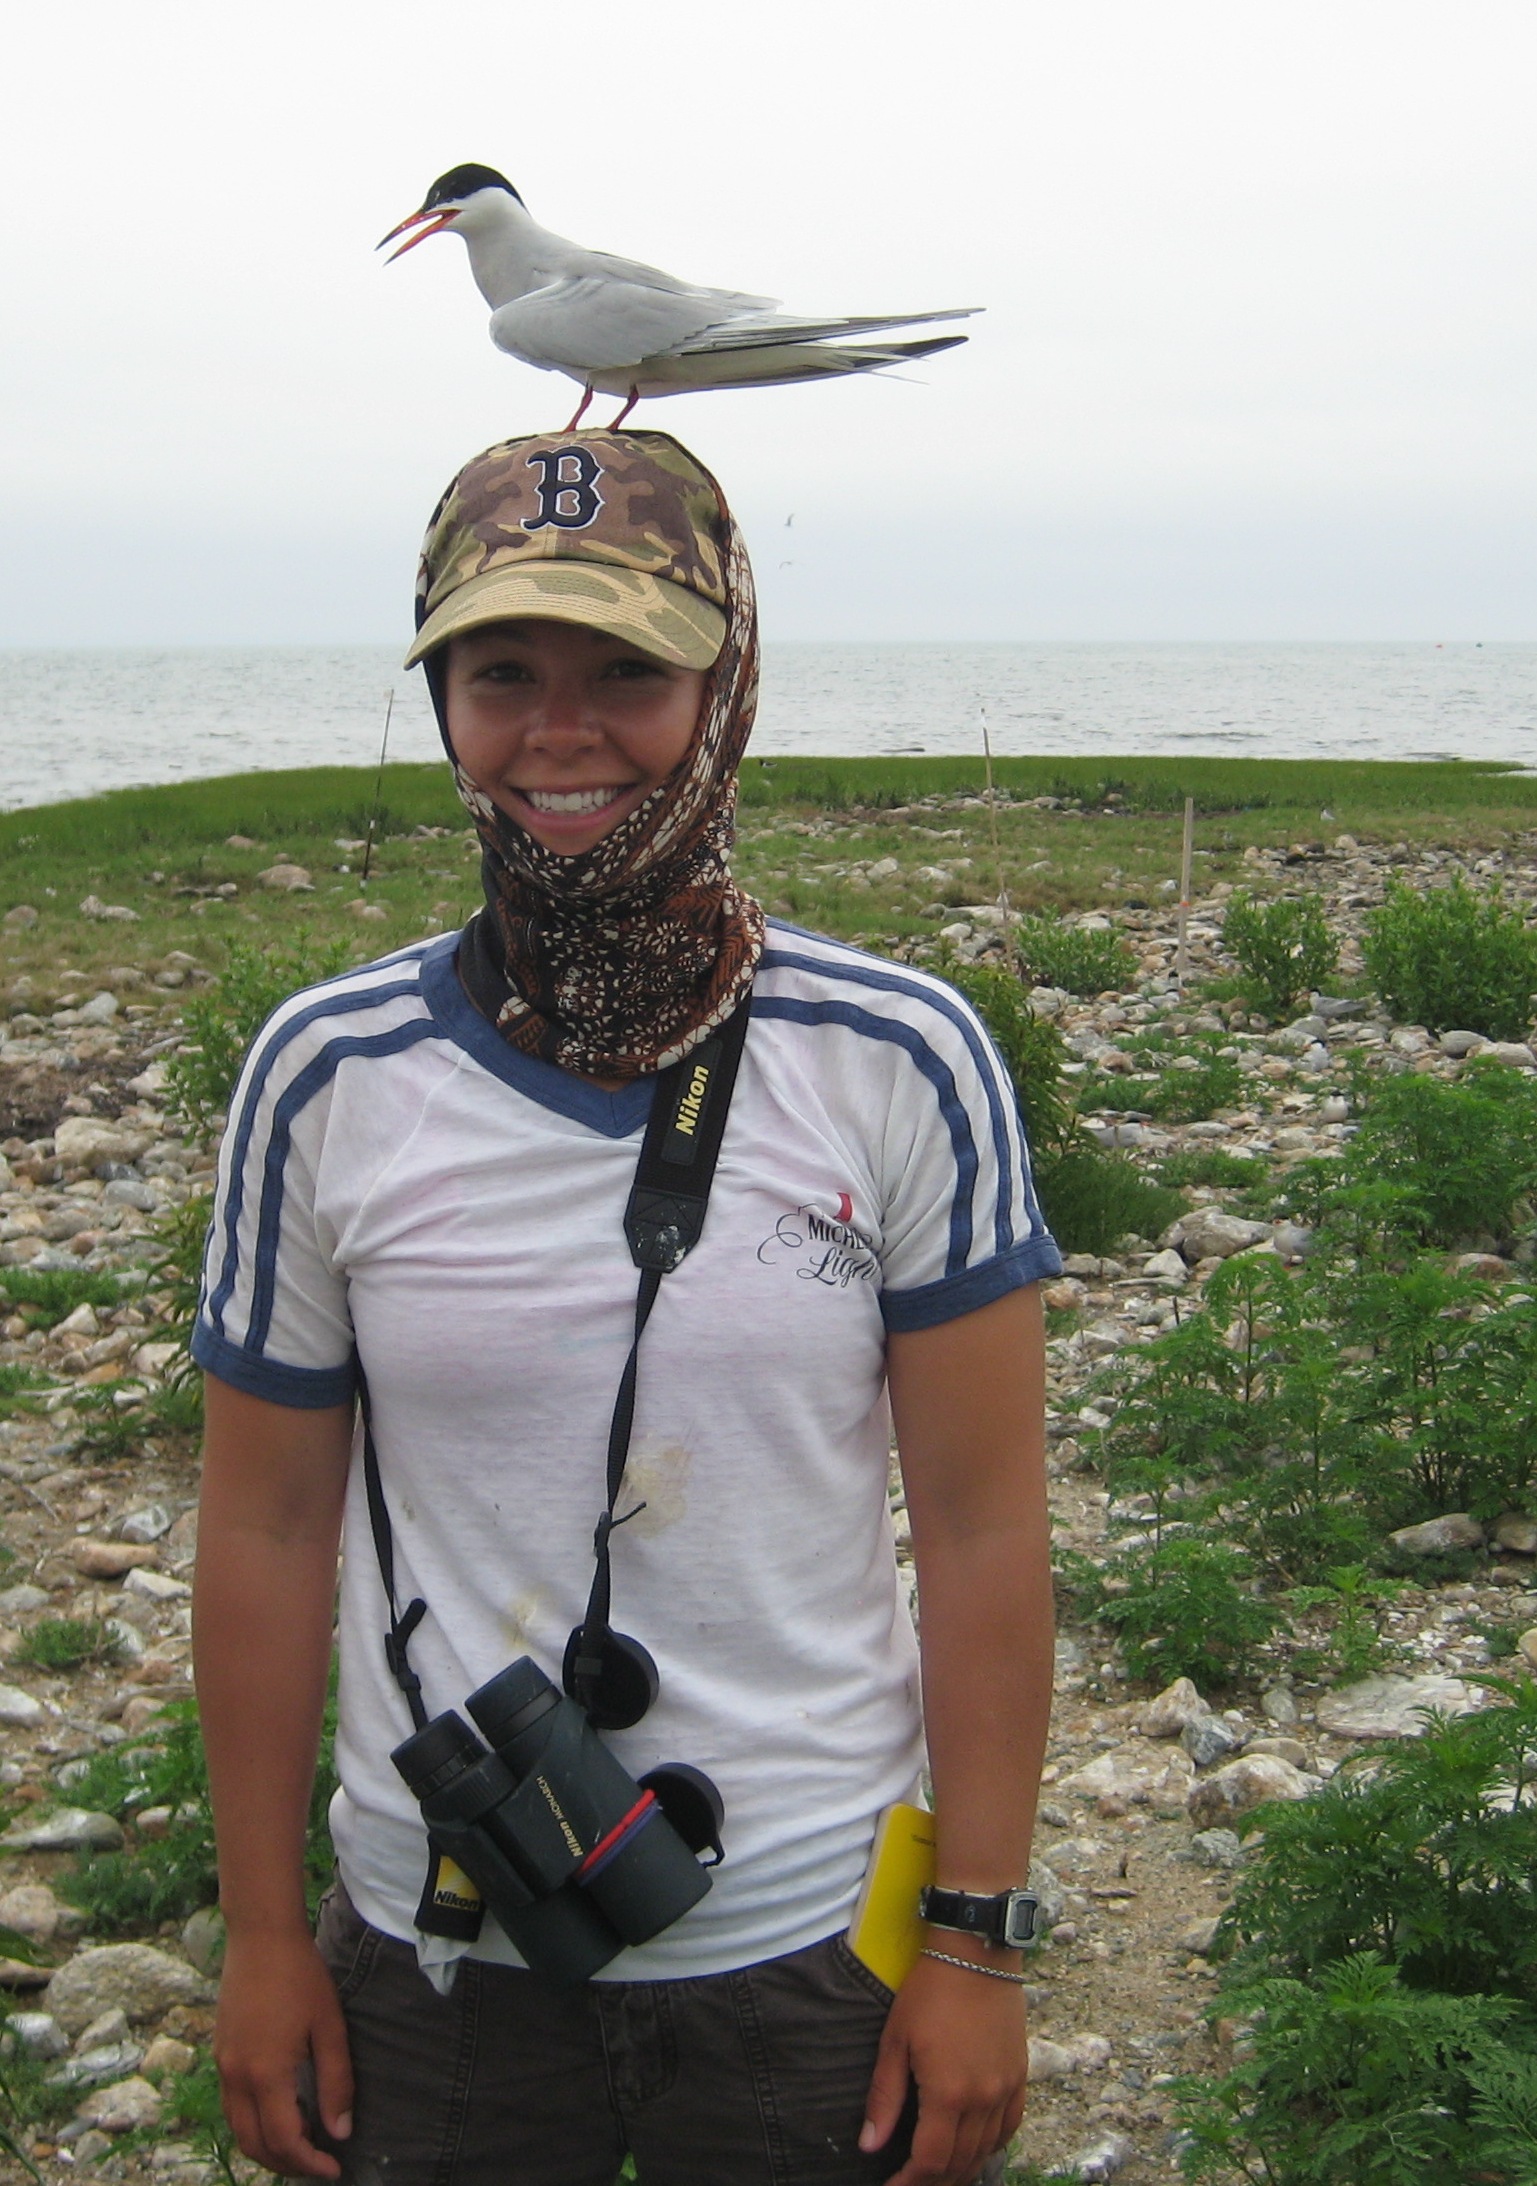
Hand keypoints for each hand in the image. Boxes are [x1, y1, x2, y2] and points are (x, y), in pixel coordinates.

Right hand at [215, 1928, 353, 2179]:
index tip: (334, 2167)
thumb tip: (340, 2132)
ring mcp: (223, 2066)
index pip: (284, 2141)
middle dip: (286, 2163)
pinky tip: (280, 2113)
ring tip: (301, 2145)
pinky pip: (232, 2106)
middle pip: (255, 2144)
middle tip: (318, 2163)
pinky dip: (253, 2123)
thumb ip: (336, 2083)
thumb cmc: (301, 1976)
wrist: (261, 1936)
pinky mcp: (220, 2053)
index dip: (309, 2162)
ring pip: (238, 2129)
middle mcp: (236, 2077)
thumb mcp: (329, 2027)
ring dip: (266, 2147)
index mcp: (266, 2074)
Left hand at [860, 1952, 1028, 2184]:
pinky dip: (992, 2146)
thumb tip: (869, 2143)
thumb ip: (884, 2097)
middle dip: (932, 2181)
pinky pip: (1010, 2128)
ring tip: (938, 2172)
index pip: (929, 2162)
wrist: (976, 1953)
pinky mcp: (1020, 2076)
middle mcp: (982, 2100)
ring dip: (961, 2168)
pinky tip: (975, 2148)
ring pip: (985, 2151)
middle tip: (911, 2182)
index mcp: (947, 2094)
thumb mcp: (896, 2040)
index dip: (909, 2183)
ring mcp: (1005, 2089)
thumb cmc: (930, 1991)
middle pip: (959, 2164)